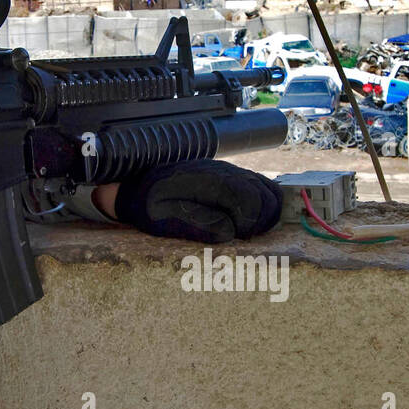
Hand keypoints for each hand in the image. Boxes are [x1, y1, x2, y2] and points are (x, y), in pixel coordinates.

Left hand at [112, 159, 282, 242]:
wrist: (139, 186)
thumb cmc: (149, 207)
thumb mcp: (162, 220)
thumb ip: (196, 225)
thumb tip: (229, 231)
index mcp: (206, 181)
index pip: (248, 197)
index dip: (250, 222)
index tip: (237, 236)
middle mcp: (222, 171)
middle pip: (265, 195)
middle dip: (260, 221)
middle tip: (242, 236)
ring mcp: (230, 172)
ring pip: (268, 191)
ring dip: (265, 215)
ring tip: (245, 230)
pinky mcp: (233, 177)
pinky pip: (263, 188)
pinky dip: (264, 206)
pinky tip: (247, 220)